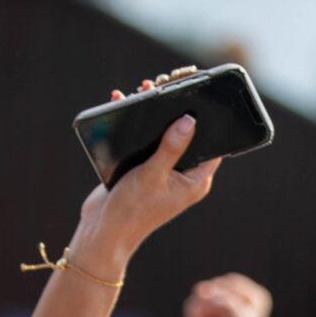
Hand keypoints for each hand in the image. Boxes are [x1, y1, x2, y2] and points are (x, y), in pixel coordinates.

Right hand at [71, 82, 223, 269]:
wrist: (103, 230)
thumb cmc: (133, 209)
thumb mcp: (153, 175)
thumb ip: (171, 147)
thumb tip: (189, 121)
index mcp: (194, 181)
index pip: (212, 146)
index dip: (209, 122)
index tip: (202, 97)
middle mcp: (182, 175)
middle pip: (185, 136)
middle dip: (175, 111)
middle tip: (166, 86)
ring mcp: (162, 171)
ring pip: (162, 135)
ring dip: (152, 114)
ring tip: (144, 89)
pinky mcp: (142, 168)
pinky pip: (143, 140)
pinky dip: (135, 124)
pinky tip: (123, 102)